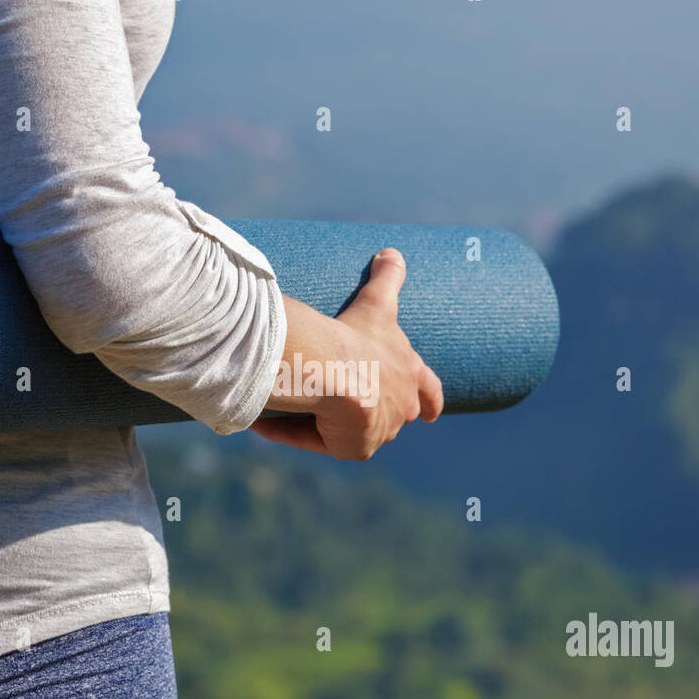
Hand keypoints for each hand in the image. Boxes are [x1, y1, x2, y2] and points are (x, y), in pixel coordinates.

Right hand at [252, 248, 443, 459]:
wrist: (341, 371)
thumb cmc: (360, 335)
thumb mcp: (378, 303)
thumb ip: (387, 278)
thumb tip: (390, 251)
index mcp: (411, 375)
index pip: (429, 391)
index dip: (432, 400)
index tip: (433, 414)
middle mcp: (401, 408)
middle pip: (392, 416)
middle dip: (373, 412)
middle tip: (351, 407)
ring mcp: (379, 431)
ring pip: (351, 429)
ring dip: (328, 420)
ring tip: (297, 406)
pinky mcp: (354, 448)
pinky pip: (318, 440)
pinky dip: (293, 430)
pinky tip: (264, 424)